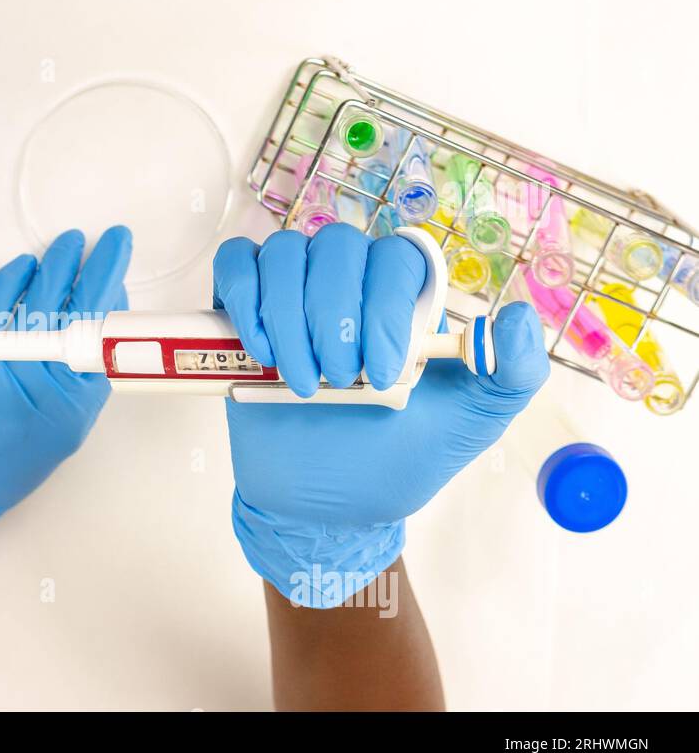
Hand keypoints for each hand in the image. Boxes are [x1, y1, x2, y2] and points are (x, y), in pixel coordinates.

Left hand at [0, 226, 131, 573]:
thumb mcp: (58, 436)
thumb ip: (77, 387)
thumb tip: (93, 337)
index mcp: (74, 401)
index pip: (107, 336)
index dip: (115, 300)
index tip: (120, 276)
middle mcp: (43, 376)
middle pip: (80, 306)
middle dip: (100, 265)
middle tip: (114, 238)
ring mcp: (3, 358)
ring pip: (41, 295)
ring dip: (59, 262)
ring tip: (72, 243)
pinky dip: (12, 277)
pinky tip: (25, 265)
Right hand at [214, 223, 548, 606]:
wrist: (329, 506)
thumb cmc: (399, 459)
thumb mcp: (471, 423)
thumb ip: (511, 372)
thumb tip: (518, 317)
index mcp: (403, 298)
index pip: (395, 256)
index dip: (385, 305)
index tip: (383, 373)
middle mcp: (346, 285)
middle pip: (336, 246)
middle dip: (335, 316)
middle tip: (341, 381)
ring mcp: (290, 295)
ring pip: (283, 254)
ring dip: (289, 317)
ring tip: (303, 383)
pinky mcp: (239, 315)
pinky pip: (234, 267)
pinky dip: (244, 299)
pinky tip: (261, 353)